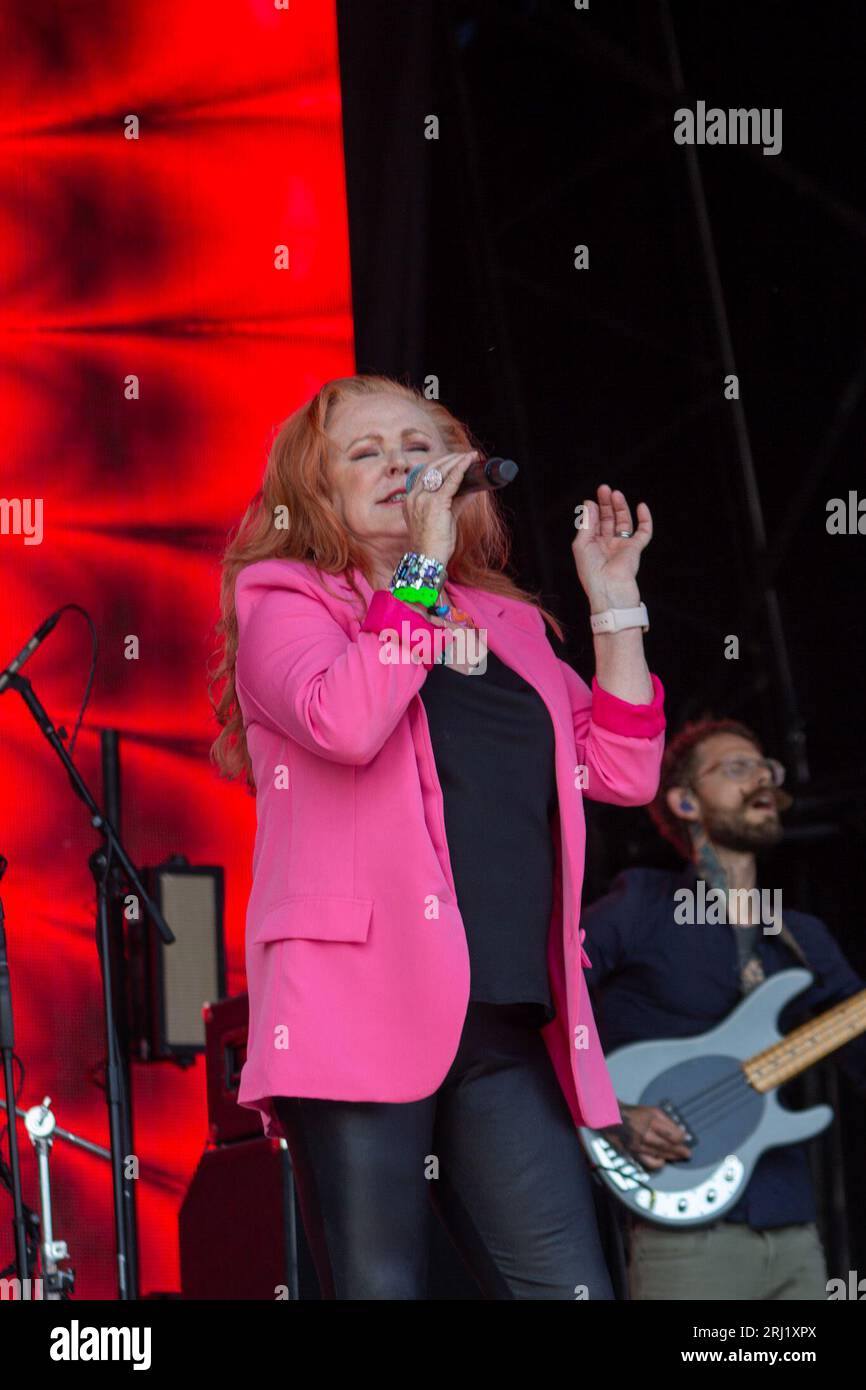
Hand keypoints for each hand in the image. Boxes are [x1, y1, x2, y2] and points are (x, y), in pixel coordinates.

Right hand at [404, 450, 478, 568]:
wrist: (428, 559)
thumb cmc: (434, 544)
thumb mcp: (443, 519)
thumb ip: (455, 503)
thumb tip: (471, 492)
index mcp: (411, 500)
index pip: (424, 474)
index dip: (440, 464)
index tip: (454, 460)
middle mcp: (414, 497)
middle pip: (431, 468)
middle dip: (450, 459)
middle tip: (465, 456)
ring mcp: (423, 499)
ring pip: (441, 471)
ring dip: (456, 460)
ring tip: (469, 456)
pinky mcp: (435, 504)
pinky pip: (450, 481)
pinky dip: (461, 469)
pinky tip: (469, 462)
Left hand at [572, 484, 651, 611]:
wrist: (609, 589)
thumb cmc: (591, 571)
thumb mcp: (581, 545)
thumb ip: (587, 524)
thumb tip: (589, 504)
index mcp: (593, 545)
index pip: (595, 523)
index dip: (594, 511)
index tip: (591, 501)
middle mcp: (608, 545)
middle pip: (609, 519)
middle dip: (607, 504)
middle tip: (604, 489)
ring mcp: (622, 546)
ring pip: (624, 522)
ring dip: (620, 507)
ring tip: (616, 494)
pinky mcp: (635, 549)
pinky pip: (643, 532)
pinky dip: (645, 519)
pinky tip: (641, 506)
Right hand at [603, 1103, 691, 1170]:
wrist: (613, 1119)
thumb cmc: (632, 1114)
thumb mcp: (652, 1110)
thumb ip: (667, 1121)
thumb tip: (680, 1131)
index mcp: (652, 1120)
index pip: (673, 1134)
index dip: (682, 1138)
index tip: (685, 1139)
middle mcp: (646, 1133)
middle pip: (668, 1146)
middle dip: (681, 1151)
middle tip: (687, 1153)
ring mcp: (639, 1144)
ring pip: (661, 1155)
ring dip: (672, 1157)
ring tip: (679, 1157)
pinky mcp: (634, 1152)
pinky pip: (649, 1163)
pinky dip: (658, 1164)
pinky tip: (662, 1161)